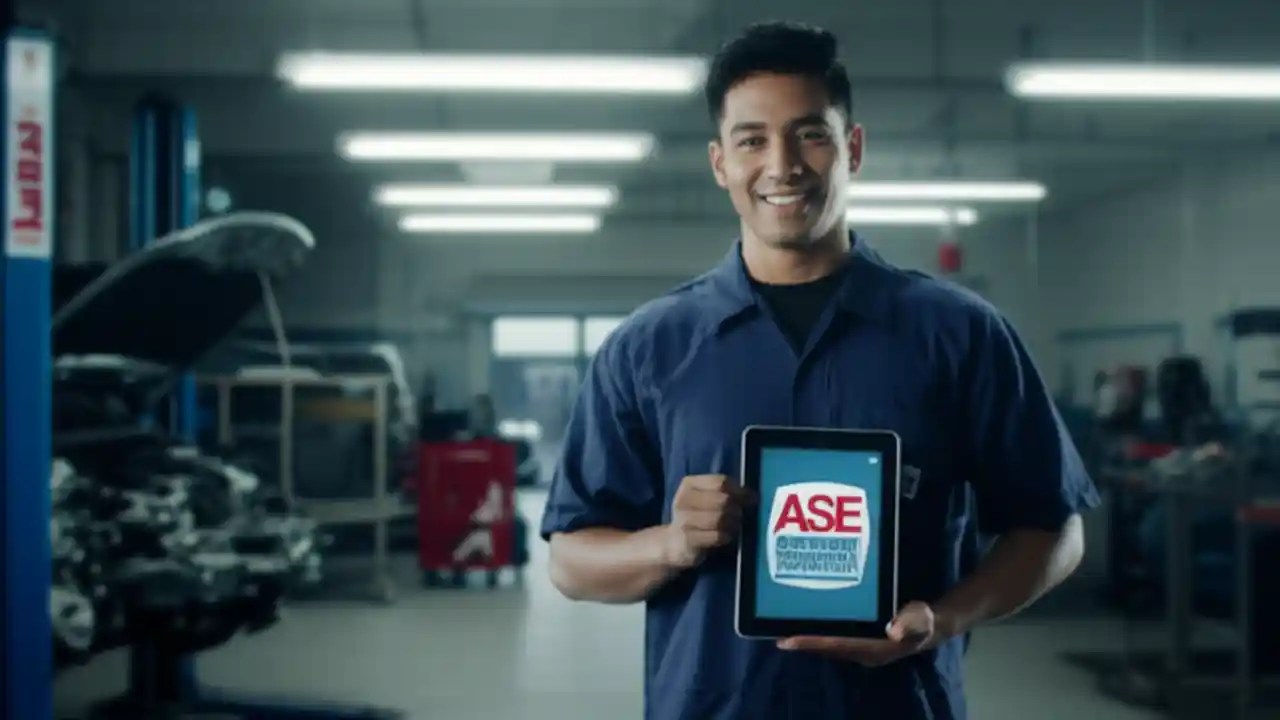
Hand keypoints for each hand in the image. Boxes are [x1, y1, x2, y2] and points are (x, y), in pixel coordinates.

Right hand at [662, 474, 754, 568]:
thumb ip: (726, 493)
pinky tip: (726, 537)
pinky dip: (726, 536)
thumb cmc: (697, 517)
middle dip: (736, 508)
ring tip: (734, 526)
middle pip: (722, 499)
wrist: (674, 543)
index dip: (740, 490)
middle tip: (739, 515)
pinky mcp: (688, 539)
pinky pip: (716, 536)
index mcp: (689, 484)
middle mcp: (683, 499)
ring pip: (719, 518)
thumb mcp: (706, 499)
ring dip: (732, 523)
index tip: (751, 498)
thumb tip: (753, 496)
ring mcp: (683, 520)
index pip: (720, 482)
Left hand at [776, 602, 939, 667]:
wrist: (930, 627)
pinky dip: (820, 636)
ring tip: (786, 633)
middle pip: (826, 649)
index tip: (789, 641)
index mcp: (872, 649)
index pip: (836, 646)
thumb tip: (895, 629)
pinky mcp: (861, 643)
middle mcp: (862, 653)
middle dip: (803, 644)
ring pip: (829, 647)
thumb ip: (909, 623)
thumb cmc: (923, 621)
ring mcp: (861, 649)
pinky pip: (835, 641)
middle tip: (778, 637)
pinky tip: (809, 627)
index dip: (812, 643)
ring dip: (809, 642)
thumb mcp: (920, 618)